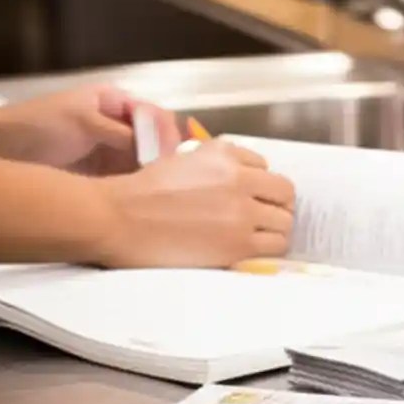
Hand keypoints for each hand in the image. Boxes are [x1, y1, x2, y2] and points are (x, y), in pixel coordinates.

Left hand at [0, 85, 181, 174]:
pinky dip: (137, 185)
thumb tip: (154, 150)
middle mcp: (118, 124)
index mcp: (114, 102)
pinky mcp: (103, 173)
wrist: (0, 148)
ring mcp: (111, 150)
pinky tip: (140, 194)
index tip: (167, 153)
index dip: (165, 133)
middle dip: (164, 155)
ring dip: (152, 172)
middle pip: (155, 139)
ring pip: (145, 161)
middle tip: (166, 174)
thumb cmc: (39, 125)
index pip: (155, 115)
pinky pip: (129, 177)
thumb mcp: (83, 122)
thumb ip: (121, 133)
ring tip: (155, 187)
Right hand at [90, 139, 296, 267]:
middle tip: (262, 217)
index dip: (258, 184)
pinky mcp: (239, 243)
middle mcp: (239, 178)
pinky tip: (251, 250)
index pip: (265, 167)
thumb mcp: (183, 160)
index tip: (250, 196)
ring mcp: (242, 211)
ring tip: (257, 236)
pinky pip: (275, 245)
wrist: (118, 218)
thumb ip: (216, 166)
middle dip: (275, 205)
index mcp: (225, 153)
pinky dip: (268, 248)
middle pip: (284, 192)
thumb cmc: (140, 192)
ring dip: (274, 228)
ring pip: (285, 221)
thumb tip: (237, 180)